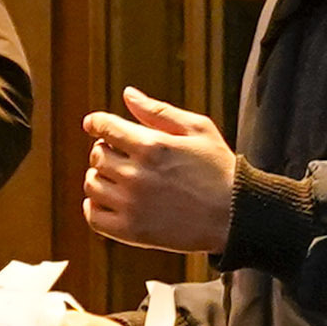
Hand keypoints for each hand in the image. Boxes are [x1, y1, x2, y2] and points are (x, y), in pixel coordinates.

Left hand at [79, 91, 241, 254]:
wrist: (234, 217)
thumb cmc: (219, 170)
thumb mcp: (198, 130)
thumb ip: (159, 111)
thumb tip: (127, 94)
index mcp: (152, 146)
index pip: (105, 128)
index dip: (96, 123)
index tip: (95, 124)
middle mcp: (137, 175)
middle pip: (97, 155)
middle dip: (104, 150)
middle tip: (119, 155)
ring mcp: (132, 205)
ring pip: (92, 184)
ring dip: (100, 177)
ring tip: (118, 179)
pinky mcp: (131, 231)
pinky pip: (93, 215)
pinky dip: (94, 206)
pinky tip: (110, 201)